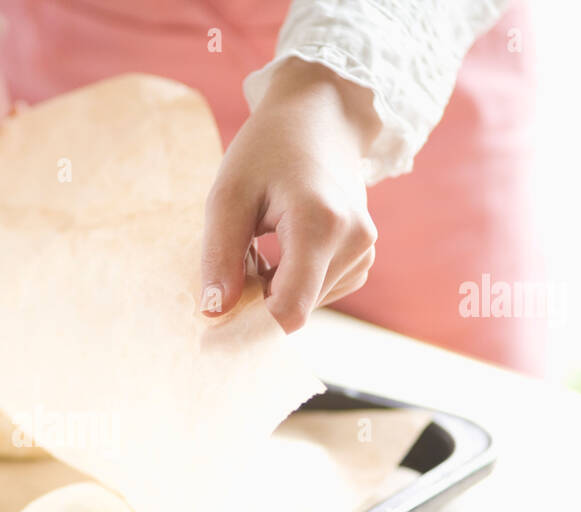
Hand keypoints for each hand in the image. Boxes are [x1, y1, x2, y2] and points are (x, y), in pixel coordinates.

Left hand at [200, 59, 379, 331]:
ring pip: (304, 305)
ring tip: (262, 242)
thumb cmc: (267, 149)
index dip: (249, 325)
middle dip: (257, 299)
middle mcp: (354, 244)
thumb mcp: (229, 194)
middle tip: (239, 255)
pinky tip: (282, 248)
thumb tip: (215, 312)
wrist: (320, 118)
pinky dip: (291, 282)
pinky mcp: (363, 259)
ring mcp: (364, 252)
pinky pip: (317, 293)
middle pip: (294, 310)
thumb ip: (219, 255)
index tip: (217, 317)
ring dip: (273, 289)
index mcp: (320, 225)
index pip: (288, 311)